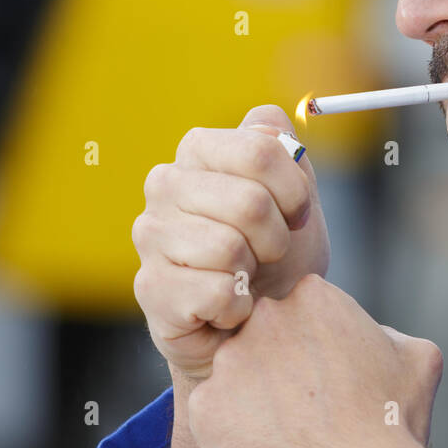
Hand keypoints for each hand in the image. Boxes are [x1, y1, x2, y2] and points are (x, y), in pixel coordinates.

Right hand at [132, 105, 329, 382]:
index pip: (260, 150)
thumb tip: (269, 124)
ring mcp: (151, 234)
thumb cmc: (275, 253)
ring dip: (254, 272)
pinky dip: (238, 307)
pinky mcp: (149, 286)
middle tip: (271, 253)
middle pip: (249, 202)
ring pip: (229, 247)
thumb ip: (286, 150)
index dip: (295, 191)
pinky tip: (229, 305)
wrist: (256, 322)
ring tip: (245, 276)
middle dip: (277, 237)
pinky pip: (217, 293)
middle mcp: (165, 184)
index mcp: (201, 149)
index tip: (298, 215)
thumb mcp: (296, 195)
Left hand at [188, 274, 441, 447]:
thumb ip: (387, 331)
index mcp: (313, 295)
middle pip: (264, 332)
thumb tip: (377, 336)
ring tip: (287, 422)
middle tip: (306, 396)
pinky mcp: (205, 405)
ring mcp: (230, 361)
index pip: (301, 306)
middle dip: (279, 358)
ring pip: (237, 370)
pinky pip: (215, 410)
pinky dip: (234, 426)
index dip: (313, 338)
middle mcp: (265, 316)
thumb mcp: (415, 357)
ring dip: (254, 392)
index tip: (327, 367)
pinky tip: (266, 440)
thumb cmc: (393, 420)